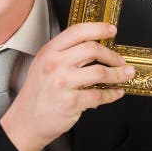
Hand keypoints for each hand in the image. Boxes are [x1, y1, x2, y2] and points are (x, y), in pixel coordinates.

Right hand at [0, 22, 135, 150]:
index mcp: (49, 51)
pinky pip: (98, 95)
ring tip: (125, 74)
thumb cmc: (37, 93)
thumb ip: (64, 53)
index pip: (77, 32)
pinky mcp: (70, 103)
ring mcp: (62, 83)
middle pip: (92, 49)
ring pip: (99, 72)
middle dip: (112, 55)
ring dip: (117, 74)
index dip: (98, 28)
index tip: (111, 30)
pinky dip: (112, 94)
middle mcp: (54, 64)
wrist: (26, 121)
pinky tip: (116, 92)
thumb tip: (95, 47)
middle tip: (120, 60)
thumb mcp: (44, 65)